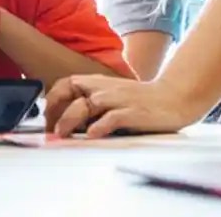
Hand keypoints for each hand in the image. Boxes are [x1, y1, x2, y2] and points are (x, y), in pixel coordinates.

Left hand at [45, 74, 198, 138]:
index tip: (46, 118)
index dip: (52, 100)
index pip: (67, 84)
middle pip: (72, 92)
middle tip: (50, 130)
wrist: (174, 98)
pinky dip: (99, 126)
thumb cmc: (143, 101)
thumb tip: (70, 123)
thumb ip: (94, 105)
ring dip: (71, 120)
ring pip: (87, 105)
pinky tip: (91, 135)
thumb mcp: (114, 97)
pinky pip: (112, 118)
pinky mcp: (132, 112)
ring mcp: (119, 99)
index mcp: (100, 83)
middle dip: (56, 111)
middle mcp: (106, 88)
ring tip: (62, 134)